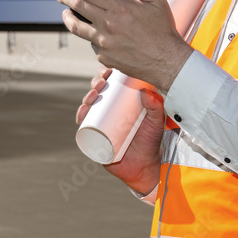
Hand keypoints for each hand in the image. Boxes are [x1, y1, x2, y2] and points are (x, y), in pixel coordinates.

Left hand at [58, 0, 192, 92]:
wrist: (167, 62)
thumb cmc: (163, 30)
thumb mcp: (156, 0)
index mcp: (120, 8)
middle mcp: (108, 25)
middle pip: (78, 6)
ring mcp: (104, 43)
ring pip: (77, 27)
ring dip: (68, 17)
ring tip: (66, 12)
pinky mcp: (104, 57)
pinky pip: (91, 43)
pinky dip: (90, 36)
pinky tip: (94, 32)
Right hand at [77, 68, 164, 193]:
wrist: (145, 166)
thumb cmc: (151, 141)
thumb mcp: (156, 121)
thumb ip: (156, 106)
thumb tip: (147, 91)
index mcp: (120, 105)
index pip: (110, 86)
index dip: (105, 76)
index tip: (108, 72)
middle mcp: (108, 114)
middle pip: (97, 95)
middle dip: (95, 85)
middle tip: (101, 83)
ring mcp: (100, 126)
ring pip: (89, 109)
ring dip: (86, 98)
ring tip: (93, 95)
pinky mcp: (95, 139)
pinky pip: (85, 127)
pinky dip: (81, 118)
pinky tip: (83, 111)